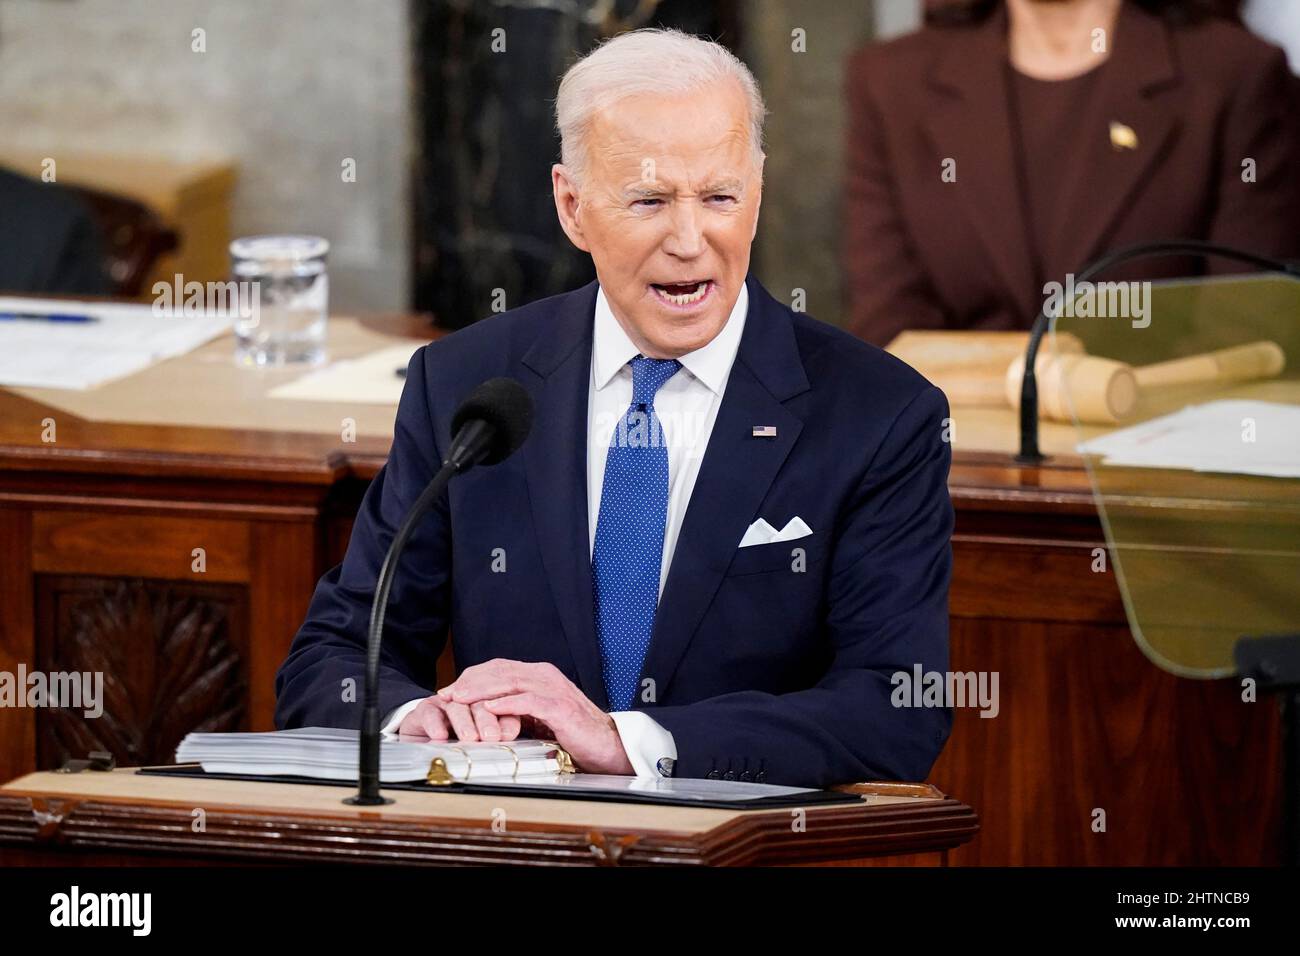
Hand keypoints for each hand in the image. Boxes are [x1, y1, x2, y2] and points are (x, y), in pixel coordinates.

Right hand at [396, 694, 521, 742]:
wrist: (425, 747)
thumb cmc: (459, 745)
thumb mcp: (484, 742)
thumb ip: (501, 734)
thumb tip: (514, 738)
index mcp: (489, 703)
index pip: (501, 702)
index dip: (506, 715)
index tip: (510, 733)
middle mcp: (468, 700)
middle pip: (480, 702)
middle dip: (487, 719)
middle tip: (492, 736)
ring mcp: (447, 702)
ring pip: (457, 706)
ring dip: (464, 722)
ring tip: (470, 738)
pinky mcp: (425, 708)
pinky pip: (429, 712)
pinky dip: (435, 723)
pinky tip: (440, 735)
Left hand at [437, 659, 634, 774]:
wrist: (608, 747)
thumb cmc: (574, 735)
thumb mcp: (539, 718)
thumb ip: (517, 710)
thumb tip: (486, 714)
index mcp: (540, 676)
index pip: (498, 668)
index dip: (472, 678)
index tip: (450, 691)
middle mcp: (545, 676)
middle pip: (500, 671)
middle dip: (470, 682)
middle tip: (447, 694)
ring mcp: (554, 690)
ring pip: (510, 682)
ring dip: (481, 690)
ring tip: (459, 698)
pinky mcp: (560, 707)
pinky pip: (528, 701)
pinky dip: (506, 703)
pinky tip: (488, 708)